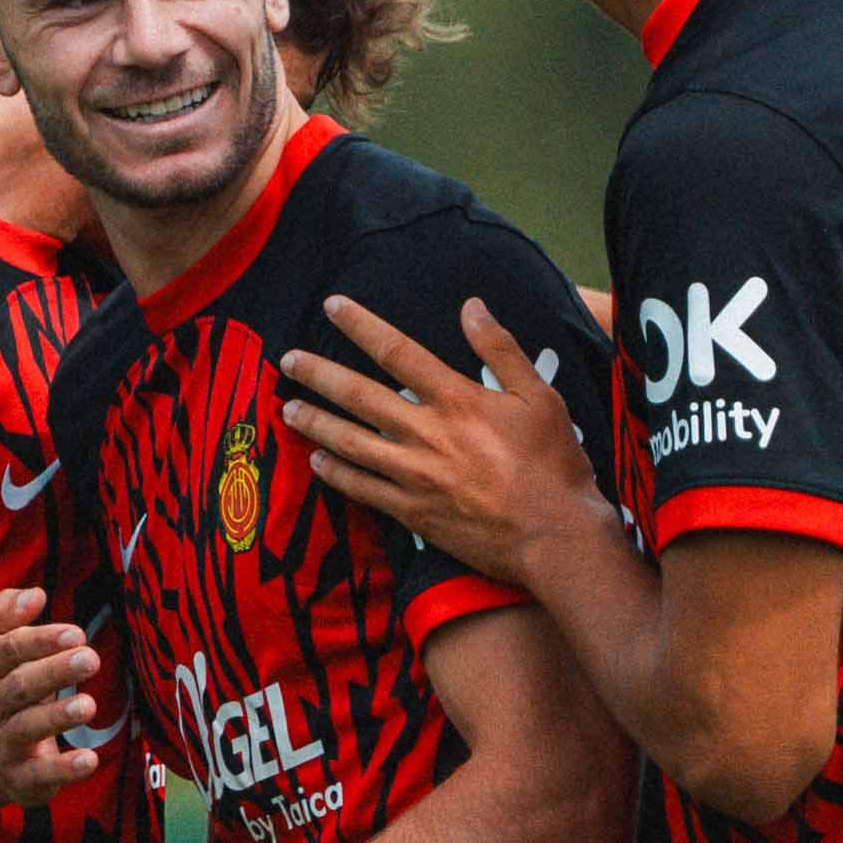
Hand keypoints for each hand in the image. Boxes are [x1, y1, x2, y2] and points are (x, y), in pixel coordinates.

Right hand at [0, 587, 102, 805]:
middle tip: (90, 658)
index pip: (5, 651)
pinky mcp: (20, 778)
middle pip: (18, 687)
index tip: (75, 632)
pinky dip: (63, 769)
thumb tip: (34, 594)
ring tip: (89, 705)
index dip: (38, 641)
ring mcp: (4, 744)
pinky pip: (38, 775)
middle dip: (53, 672)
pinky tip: (90, 760)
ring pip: (25, 729)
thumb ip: (7, 615)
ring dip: (57, 716)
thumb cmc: (4, 688)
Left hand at [279, 295, 606, 585]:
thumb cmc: (553, 464)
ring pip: (352, 443)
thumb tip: (472, 306)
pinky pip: (364, 490)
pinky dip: (337, 475)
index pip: (397, 352)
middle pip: (359, 396)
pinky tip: (317, 463)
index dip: (361, 326)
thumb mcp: (539, 396)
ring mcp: (415, 475)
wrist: (554, 535)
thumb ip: (500, 348)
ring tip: (289, 410)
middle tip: (288, 361)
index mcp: (456, 399)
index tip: (332, 306)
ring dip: (316, 424)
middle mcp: (426, 433)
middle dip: (319, 375)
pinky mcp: (413, 512)